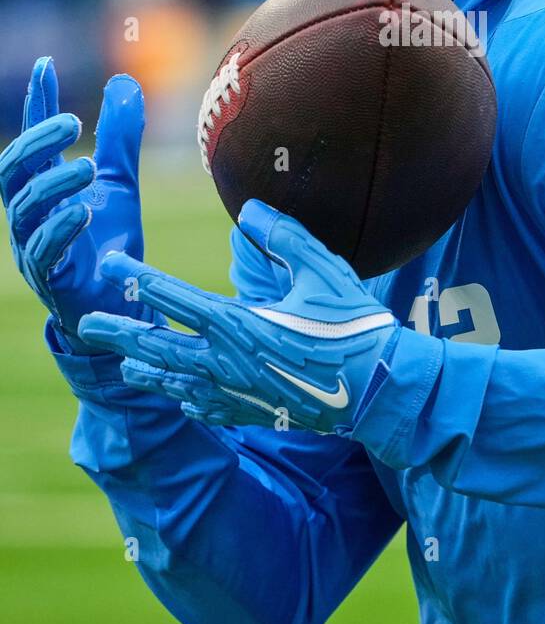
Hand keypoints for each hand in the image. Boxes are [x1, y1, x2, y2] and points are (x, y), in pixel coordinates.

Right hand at [0, 56, 155, 353]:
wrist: (120, 301)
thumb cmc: (110, 240)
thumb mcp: (119, 182)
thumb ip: (118, 139)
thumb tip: (124, 83)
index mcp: (42, 186)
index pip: (31, 137)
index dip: (36, 103)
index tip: (48, 67)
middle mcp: (29, 213)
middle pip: (13, 169)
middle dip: (36, 142)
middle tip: (72, 122)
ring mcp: (33, 244)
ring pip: (25, 209)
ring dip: (53, 183)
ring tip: (87, 168)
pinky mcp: (49, 276)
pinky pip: (43, 250)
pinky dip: (61, 228)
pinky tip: (84, 212)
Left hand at [77, 199, 401, 433]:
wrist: (380, 391)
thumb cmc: (354, 326)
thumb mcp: (323, 270)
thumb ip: (283, 237)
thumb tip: (248, 211)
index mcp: (238, 323)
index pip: (173, 297)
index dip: (138, 279)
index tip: (110, 264)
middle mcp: (227, 361)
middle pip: (159, 345)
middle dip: (121, 332)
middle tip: (86, 325)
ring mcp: (238, 392)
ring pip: (176, 380)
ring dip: (146, 368)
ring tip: (123, 361)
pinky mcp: (255, 412)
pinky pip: (207, 406)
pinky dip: (185, 397)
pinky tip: (178, 394)